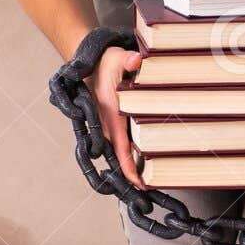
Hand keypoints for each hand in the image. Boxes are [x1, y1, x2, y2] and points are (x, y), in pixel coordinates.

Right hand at [88, 44, 144, 188]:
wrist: (88, 63)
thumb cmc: (104, 62)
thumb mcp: (116, 57)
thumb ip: (127, 59)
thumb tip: (136, 59)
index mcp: (111, 114)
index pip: (120, 148)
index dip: (130, 168)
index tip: (140, 184)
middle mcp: (108, 124)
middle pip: (122, 156)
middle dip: (136, 173)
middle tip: (156, 186)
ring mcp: (108, 126)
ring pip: (121, 151)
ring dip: (134, 164)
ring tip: (153, 179)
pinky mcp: (111, 124)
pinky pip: (121, 143)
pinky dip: (131, 154)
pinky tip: (145, 160)